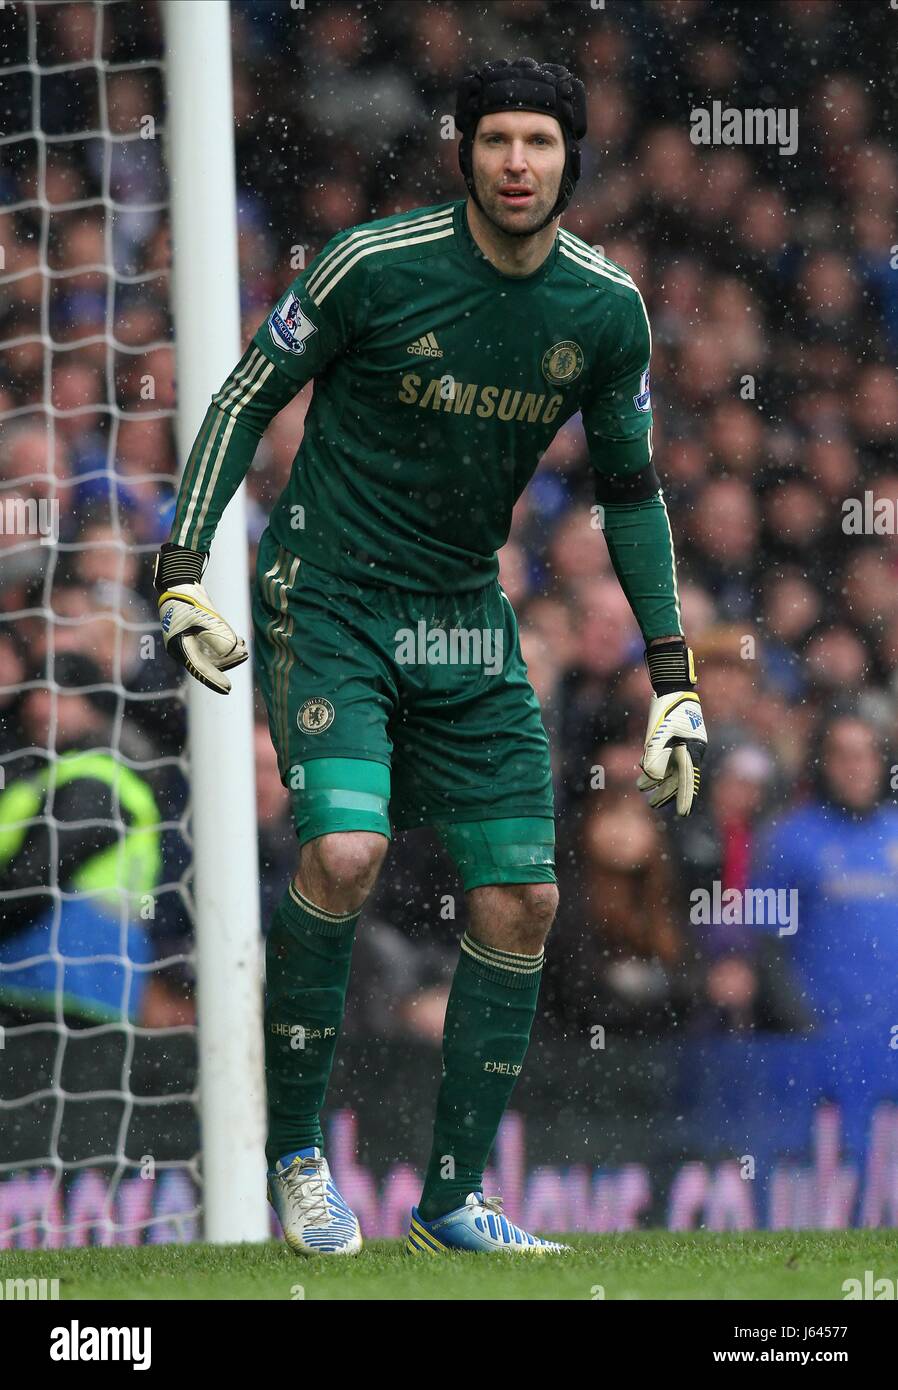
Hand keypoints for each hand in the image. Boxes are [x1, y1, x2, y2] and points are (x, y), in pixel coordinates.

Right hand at [154, 542, 247, 693]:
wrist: (180, 583)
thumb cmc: (187, 600)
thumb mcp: (203, 618)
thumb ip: (217, 634)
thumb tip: (232, 651)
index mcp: (180, 648)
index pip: (199, 669)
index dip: (214, 680)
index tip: (228, 689)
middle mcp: (184, 648)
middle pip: (208, 663)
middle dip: (227, 661)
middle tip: (244, 655)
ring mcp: (190, 641)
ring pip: (213, 654)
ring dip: (229, 654)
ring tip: (244, 648)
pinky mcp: (197, 633)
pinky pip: (213, 645)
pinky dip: (227, 645)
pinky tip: (241, 641)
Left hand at [637, 639, 706, 815]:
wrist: (672, 686)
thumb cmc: (668, 706)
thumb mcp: (658, 730)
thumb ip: (654, 752)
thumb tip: (648, 774)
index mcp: (692, 749)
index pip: (689, 779)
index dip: (685, 798)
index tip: (683, 813)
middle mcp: (690, 749)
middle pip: (679, 777)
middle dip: (666, 792)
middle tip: (653, 804)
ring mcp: (683, 744)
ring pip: (670, 768)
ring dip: (656, 780)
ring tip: (641, 789)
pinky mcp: (674, 739)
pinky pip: (665, 758)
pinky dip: (654, 766)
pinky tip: (642, 774)